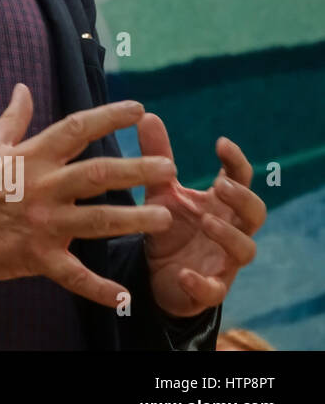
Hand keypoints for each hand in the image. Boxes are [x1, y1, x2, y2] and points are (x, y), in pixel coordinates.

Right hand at [0, 84, 176, 308]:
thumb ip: (12, 119)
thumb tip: (23, 88)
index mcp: (31, 156)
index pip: (76, 129)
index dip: (109, 116)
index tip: (138, 107)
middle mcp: (42, 187)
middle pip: (98, 174)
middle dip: (136, 170)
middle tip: (167, 169)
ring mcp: (42, 223)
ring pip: (97, 221)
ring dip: (133, 221)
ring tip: (164, 218)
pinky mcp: (36, 256)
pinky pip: (73, 276)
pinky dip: (99, 289)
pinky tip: (124, 297)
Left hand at [138, 115, 265, 317]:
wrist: (156, 274)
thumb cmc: (168, 226)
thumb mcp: (160, 190)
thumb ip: (157, 156)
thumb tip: (146, 114)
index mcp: (220, 204)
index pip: (239, 179)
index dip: (236, 162)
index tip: (221, 143)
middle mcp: (229, 230)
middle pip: (256, 213)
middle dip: (243, 199)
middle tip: (220, 186)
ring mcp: (223, 261)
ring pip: (245, 250)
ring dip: (229, 235)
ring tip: (206, 221)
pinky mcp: (209, 289)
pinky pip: (214, 289)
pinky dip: (202, 283)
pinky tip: (184, 273)